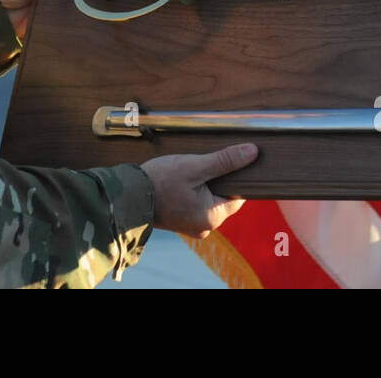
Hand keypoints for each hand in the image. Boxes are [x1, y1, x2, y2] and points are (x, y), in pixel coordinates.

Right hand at [140, 143, 258, 237]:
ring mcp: (192, 226)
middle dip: (215, 179)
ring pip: (208, 199)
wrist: (127, 197)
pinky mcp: (181, 222)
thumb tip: (252, 153)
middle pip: (223, 196)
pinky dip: (192, 192)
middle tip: (199, 164)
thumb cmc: (160, 181)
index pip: (238, 194)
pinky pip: (195, 204)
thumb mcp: (194, 166)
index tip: (224, 161)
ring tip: (187, 171)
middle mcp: (205, 226)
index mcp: (213, 216)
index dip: (233, 175)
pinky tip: (181, 181)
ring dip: (202, 184)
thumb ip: (225, 161)